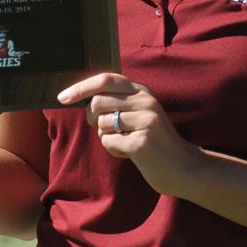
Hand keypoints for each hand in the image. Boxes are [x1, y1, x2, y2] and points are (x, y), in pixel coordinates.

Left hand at [56, 73, 200, 196]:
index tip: (62, 98)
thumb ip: (117, 103)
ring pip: (101, 124)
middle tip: (106, 129)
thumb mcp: (139, 115)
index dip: (81, 87)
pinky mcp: (143, 141)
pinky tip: (132, 153)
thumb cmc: (154, 142)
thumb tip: (80, 98)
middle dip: (93, 119)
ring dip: (106, 137)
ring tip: (126, 142)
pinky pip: (109, 142)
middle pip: (97, 103)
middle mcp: (145, 101)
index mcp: (142, 92)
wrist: (184, 167)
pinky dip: (114, 150)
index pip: (106, 79)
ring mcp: (146, 120)